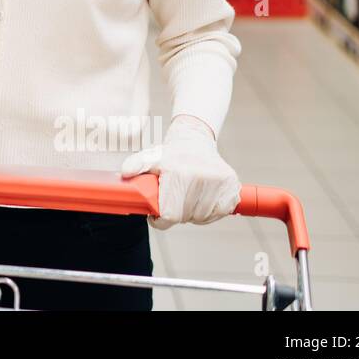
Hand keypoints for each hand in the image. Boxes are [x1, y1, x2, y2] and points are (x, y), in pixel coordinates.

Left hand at [119, 115, 239, 228]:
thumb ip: (135, 166)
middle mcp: (202, 177)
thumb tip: (125, 173)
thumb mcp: (149, 158)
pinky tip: (202, 197)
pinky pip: (219, 213)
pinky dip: (209, 211)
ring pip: (202, 217)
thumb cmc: (171, 154)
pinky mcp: (232, 187)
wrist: (195, 140)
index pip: (170, 214)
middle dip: (176, 213)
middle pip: (185, 217)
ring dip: (193, 213)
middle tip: (173, 199)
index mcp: (179, 173)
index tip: (157, 215)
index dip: (161, 219)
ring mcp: (220, 183)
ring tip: (187, 196)